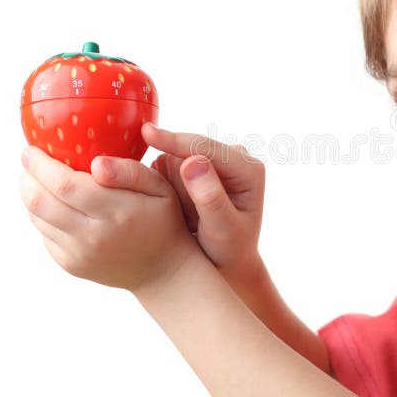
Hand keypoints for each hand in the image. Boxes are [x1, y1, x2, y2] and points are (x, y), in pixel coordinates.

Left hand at [19, 145, 197, 291]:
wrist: (163, 270)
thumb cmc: (163, 220)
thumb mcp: (162, 188)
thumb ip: (131, 171)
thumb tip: (96, 163)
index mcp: (116, 212)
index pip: (64, 184)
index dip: (41, 165)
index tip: (33, 149)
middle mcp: (93, 235)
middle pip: (40, 202)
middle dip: (28, 177)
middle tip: (30, 160)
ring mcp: (78, 253)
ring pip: (37, 218)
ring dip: (31, 194)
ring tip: (40, 179)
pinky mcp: (70, 264)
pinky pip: (44, 234)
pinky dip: (43, 214)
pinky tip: (57, 204)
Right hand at [141, 123, 265, 282]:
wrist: (226, 262)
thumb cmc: (228, 251)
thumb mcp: (223, 230)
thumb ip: (210, 198)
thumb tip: (191, 161)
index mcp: (249, 169)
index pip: (208, 147)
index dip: (176, 140)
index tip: (148, 134)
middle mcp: (234, 159)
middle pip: (188, 150)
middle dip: (175, 178)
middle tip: (188, 217)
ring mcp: (214, 161)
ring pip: (175, 158)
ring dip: (170, 184)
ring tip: (186, 216)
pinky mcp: (196, 167)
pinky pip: (168, 166)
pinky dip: (164, 185)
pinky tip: (176, 207)